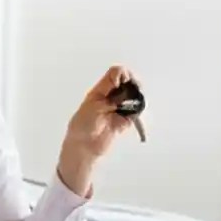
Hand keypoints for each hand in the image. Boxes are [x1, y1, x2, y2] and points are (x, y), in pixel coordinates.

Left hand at [56, 65, 139, 196]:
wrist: (84, 147)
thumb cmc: (82, 125)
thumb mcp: (94, 104)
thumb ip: (109, 91)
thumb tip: (122, 78)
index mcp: (100, 90)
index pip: (116, 73)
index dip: (123, 75)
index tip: (125, 82)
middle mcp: (111, 97)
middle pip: (128, 83)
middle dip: (133, 85)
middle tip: (134, 92)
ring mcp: (119, 108)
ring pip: (134, 96)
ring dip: (136, 98)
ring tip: (133, 104)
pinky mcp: (125, 120)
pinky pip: (136, 111)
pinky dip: (138, 110)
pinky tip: (135, 113)